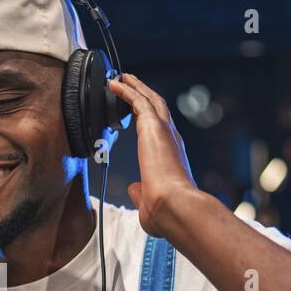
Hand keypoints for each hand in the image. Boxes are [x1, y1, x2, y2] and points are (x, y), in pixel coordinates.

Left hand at [108, 73, 198, 239]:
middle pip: (158, 109)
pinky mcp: (153, 126)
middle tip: (132, 84)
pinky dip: (127, 90)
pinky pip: (138, 101)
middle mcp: (172, 140)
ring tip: (123, 77)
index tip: (139, 114)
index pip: (161, 133)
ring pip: (150, 100)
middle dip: (145, 96)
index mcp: (172, 157)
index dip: (150, 121)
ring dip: (136, 87)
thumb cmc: (165, 212)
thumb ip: (140, 192)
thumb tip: (133, 188)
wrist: (175, 207)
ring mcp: (164, 131)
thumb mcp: (148, 201)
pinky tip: (115, 83)